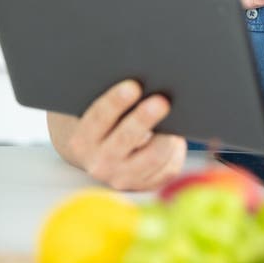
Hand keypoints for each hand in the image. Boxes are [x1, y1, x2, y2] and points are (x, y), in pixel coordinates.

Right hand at [52, 81, 186, 190]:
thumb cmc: (107, 124)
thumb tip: (143, 79)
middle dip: (144, 118)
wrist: (103, 157)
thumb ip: (114, 101)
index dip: (115, 101)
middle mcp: (101, 162)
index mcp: (83, 139)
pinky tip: (180, 134)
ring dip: (167, 136)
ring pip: (152, 157)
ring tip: (179, 119)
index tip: (132, 86)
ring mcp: (125, 177)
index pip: (98, 118)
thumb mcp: (101, 114)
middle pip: (125, 139)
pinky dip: (176, 149)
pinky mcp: (148, 183)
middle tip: (161, 101)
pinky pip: (167, 167)